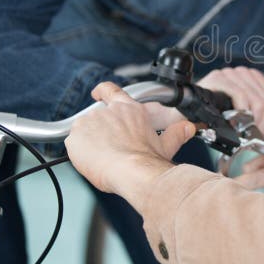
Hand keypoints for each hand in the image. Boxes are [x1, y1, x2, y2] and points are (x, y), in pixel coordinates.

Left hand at [65, 82, 194, 209]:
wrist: (134, 172)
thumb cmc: (149, 161)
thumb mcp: (166, 145)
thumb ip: (176, 134)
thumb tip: (189, 128)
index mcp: (129, 110)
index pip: (112, 91)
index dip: (102, 91)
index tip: (96, 94)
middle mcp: (109, 111)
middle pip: (96, 116)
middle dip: (99, 132)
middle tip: (107, 149)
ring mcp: (91, 121)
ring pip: (84, 130)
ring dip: (90, 142)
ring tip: (103, 158)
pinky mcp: (77, 135)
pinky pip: (74, 143)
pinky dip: (80, 153)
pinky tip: (93, 162)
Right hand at [196, 67, 263, 135]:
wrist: (182, 116)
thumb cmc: (211, 118)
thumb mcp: (244, 121)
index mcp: (254, 80)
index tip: (262, 134)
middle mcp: (244, 74)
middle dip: (262, 125)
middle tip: (250, 136)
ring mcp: (231, 74)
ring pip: (257, 102)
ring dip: (251, 122)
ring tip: (242, 131)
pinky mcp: (218, 78)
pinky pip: (241, 95)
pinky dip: (241, 112)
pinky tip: (235, 121)